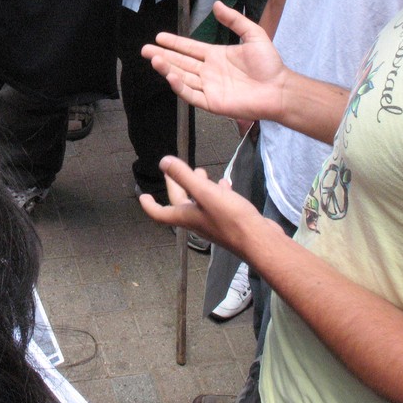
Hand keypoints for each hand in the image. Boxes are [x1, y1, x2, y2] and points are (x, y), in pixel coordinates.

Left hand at [139, 156, 259, 256]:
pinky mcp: (230, 222)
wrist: (259, 241)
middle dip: (177, 185)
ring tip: (202, 172)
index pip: (160, 213)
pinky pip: (219, 205)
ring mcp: (214, 224)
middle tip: (175, 168)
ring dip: (198, 187)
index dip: (149, 205)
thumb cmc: (231, 218)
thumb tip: (163, 162)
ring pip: (200, 203)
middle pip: (181, 202)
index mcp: (187, 217)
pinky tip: (225, 184)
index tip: (143, 197)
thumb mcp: (205, 193)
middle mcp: (197, 222)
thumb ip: (184, 176)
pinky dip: (218, 192)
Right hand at [142, 1, 288, 122]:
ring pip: (182, 77)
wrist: (279, 88)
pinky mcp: (212, 103)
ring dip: (167, 68)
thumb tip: (217, 4)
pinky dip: (179, 86)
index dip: (174, 43)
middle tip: (144, 49)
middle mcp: (209, 72)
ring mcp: (209, 88)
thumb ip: (234, 20)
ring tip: (153, 59)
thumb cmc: (269, 64)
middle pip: (180, 63)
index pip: (190, 49)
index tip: (159, 37)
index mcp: (216, 56)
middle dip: (162, 56)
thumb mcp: (253, 34)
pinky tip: (170, 76)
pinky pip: (191, 94)